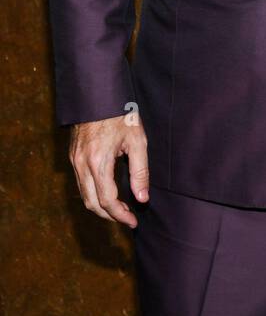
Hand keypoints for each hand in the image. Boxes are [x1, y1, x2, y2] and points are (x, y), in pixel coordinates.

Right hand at [69, 113, 148, 227]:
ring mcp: (74, 160)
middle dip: (109, 216)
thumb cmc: (121, 114)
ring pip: (84, 195)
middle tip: (127, 219)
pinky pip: (81, 183)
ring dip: (100, 207)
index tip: (133, 221)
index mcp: (98, 161)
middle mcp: (81, 164)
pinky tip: (108, 193)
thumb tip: (143, 198)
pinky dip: (93, 194)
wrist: (98, 93)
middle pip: (91, 203)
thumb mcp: (137, 141)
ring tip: (120, 209)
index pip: (107, 200)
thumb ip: (140, 172)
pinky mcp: (73, 156)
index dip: (120, 215)